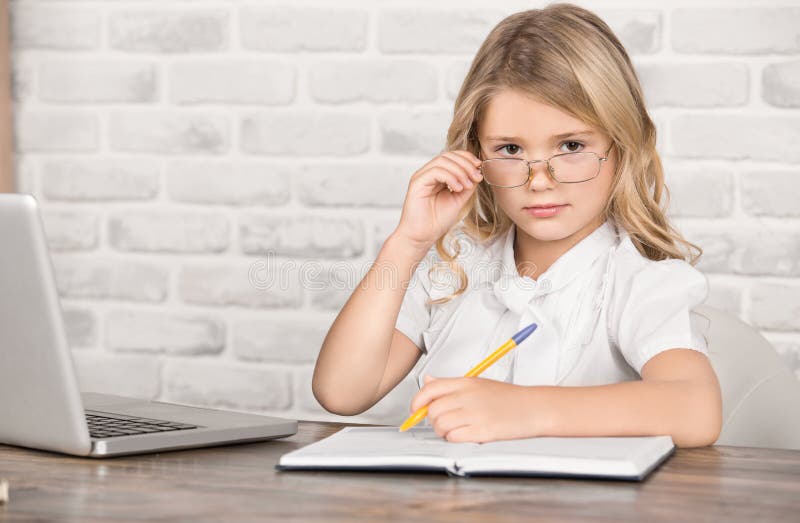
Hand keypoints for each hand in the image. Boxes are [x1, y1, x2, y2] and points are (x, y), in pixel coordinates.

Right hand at [392, 150, 483, 253]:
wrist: (422, 237)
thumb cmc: (436, 221)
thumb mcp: (458, 200)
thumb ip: (466, 186)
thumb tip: (477, 173)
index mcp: (438, 176)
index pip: (452, 157)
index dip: (467, 158)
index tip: (479, 168)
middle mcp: (428, 174)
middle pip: (448, 156)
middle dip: (466, 164)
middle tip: (477, 176)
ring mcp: (422, 177)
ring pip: (442, 161)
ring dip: (460, 171)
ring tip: (467, 185)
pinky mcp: (417, 182)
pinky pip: (435, 171)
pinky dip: (450, 177)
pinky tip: (457, 189)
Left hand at [410, 375, 545, 442]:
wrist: (534, 408)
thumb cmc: (507, 397)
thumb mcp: (478, 383)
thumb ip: (450, 384)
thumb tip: (428, 381)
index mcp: (465, 382)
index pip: (429, 389)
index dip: (417, 402)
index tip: (415, 410)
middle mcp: (467, 396)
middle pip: (432, 410)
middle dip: (433, 420)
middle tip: (443, 423)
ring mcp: (474, 413)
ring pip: (440, 425)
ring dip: (443, 431)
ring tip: (456, 430)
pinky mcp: (482, 430)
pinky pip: (453, 437)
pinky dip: (455, 439)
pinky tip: (466, 435)